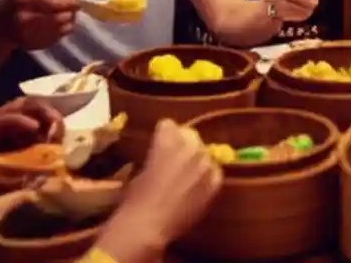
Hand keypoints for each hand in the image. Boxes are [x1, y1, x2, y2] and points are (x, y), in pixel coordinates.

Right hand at [0, 0, 80, 50]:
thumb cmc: (15, 3)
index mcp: (24, 0)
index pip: (54, 3)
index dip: (70, 2)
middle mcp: (28, 19)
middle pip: (62, 17)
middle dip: (71, 11)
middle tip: (71, 7)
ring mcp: (33, 35)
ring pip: (64, 27)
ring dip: (69, 20)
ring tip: (63, 15)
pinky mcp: (38, 45)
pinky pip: (60, 36)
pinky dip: (63, 29)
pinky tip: (56, 25)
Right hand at [97, 119, 224, 260]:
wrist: (147, 224)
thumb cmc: (135, 197)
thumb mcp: (141, 167)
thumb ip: (157, 153)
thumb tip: (162, 152)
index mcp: (166, 137)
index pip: (169, 124)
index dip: (163, 135)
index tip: (160, 145)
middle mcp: (189, 145)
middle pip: (190, 135)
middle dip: (182, 144)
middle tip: (174, 161)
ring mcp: (205, 163)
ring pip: (204, 152)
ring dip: (196, 160)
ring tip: (185, 176)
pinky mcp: (214, 181)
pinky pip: (215, 170)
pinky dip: (207, 176)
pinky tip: (196, 187)